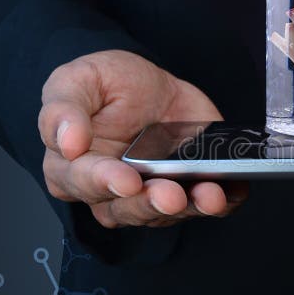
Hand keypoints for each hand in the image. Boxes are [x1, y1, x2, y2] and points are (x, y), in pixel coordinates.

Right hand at [38, 50, 246, 227]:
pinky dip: (221, 203)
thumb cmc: (106, 85)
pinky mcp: (188, 190)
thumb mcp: (77, 80)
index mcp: (74, 168)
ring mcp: (151, 195)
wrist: (151, 84)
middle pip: (126, 210)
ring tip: (208, 195)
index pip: (84, 183)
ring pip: (166, 213)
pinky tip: (229, 193)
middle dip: (151, 203)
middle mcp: (111, 192)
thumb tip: (67, 143)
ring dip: (189, 207)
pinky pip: (204, 205)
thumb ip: (64, 109)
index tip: (126, 180)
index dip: (104, 182)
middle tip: (170, 195)